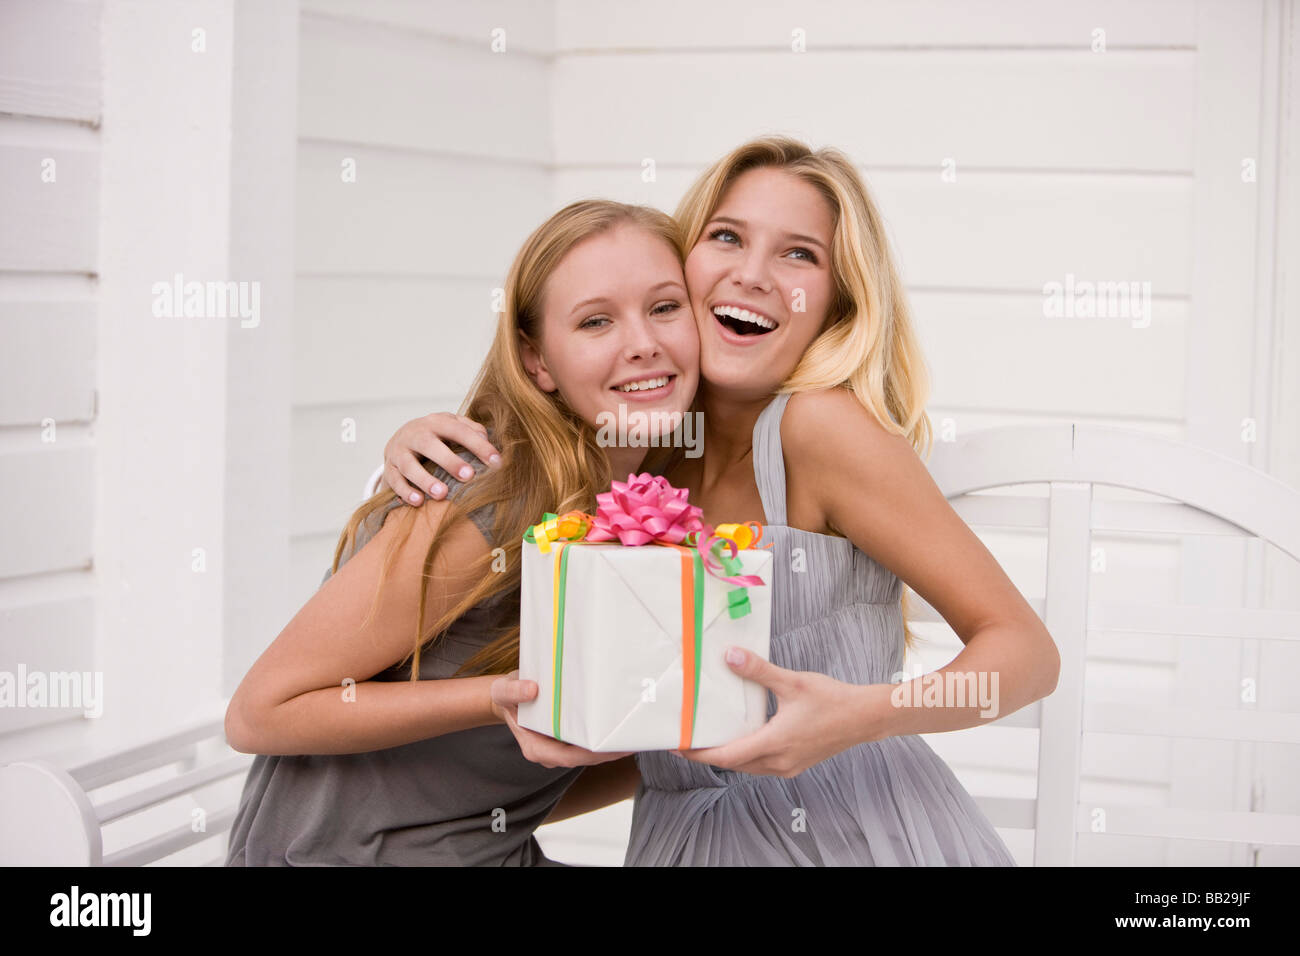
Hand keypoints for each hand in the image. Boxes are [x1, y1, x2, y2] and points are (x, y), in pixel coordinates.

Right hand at [382, 412, 501, 505]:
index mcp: (435, 422)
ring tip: (442, 494)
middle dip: (449, 461)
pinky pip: (394, 481)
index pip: (458, 431)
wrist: (400, 440)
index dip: (478, 445)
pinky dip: (406, 492)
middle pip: (429, 445)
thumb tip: (488, 441)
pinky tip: (418, 501)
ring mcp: (399, 452)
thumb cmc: (436, 436)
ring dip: (425, 480)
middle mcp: (415, 435)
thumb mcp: (452, 427)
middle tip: (468, 476)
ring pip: (409, 465)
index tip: (496, 462)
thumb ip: (471, 430)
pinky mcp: (389, 469)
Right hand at [490, 671, 634, 768]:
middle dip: (610, 752)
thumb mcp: (503, 690)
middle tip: (634, 739)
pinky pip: (589, 741)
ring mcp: (561, 747)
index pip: (568, 757)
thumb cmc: (507, 695)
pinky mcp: (569, 739)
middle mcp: (551, 753)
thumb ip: (513, 691)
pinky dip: (605, 736)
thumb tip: (532, 689)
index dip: (592, 755)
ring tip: (634, 733)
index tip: (612, 747)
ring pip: (590, 752)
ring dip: (611, 746)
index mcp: (536, 748)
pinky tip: (621, 726)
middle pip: (585, 758)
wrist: (510, 695)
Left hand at [672, 647, 893, 777]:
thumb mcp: (793, 681)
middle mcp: (778, 762)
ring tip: (708, 739)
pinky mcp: (795, 764)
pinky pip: (761, 765)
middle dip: (707, 754)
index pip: (726, 756)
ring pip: (747, 767)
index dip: (698, 753)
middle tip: (686, 739)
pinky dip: (746, 755)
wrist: (866, 718)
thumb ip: (759, 671)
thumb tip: (730, 656)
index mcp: (774, 744)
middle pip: (733, 764)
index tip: (677, 746)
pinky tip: (742, 737)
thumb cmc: (832, 700)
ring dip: (727, 755)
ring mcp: (788, 766)